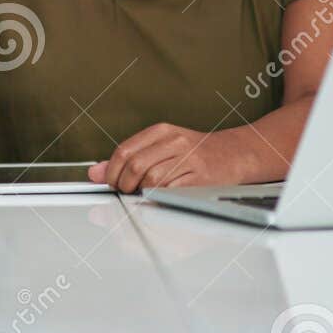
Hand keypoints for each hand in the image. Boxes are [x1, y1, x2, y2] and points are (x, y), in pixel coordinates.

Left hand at [89, 124, 252, 193]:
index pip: (125, 151)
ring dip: (143, 194)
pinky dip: (160, 199)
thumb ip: (128, 159)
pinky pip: (171, 191)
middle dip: (125, 185)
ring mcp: (190, 158)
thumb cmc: (197, 153)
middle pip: (136, 165)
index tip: (112, 184)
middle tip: (127, 193)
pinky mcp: (201, 177)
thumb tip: (95, 172)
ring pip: (152, 179)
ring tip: (145, 196)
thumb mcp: (161, 148)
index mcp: (162, 131)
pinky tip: (161, 200)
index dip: (112, 172)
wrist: (236, 154)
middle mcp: (175, 141)